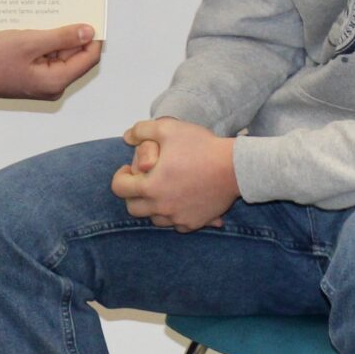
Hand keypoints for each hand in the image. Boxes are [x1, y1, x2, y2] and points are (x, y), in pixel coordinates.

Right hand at [0, 25, 101, 99]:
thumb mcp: (31, 42)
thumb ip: (63, 37)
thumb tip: (89, 32)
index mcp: (56, 81)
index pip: (89, 58)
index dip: (92, 37)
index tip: (88, 15)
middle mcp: (53, 87)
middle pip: (75, 58)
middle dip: (72, 36)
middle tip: (61, 13)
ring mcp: (42, 84)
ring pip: (60, 57)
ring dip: (56, 39)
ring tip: (42, 22)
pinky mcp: (32, 79)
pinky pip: (47, 60)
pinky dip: (45, 45)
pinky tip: (33, 32)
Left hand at [110, 117, 238, 230]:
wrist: (235, 167)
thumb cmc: (201, 146)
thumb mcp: (168, 129)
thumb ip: (142, 130)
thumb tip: (127, 137)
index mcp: (149, 186)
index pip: (119, 188)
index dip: (120, 177)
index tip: (129, 170)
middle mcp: (160, 207)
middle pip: (133, 208)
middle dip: (133, 195)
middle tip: (143, 182)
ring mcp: (177, 217)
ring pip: (154, 219)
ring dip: (152, 207)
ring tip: (161, 191)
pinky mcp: (194, 223)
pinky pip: (177, 225)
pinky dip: (175, 215)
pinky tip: (181, 202)